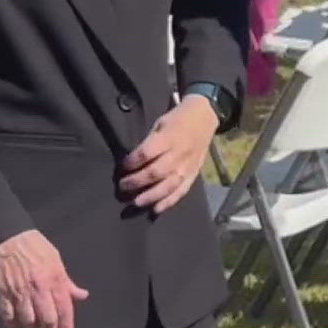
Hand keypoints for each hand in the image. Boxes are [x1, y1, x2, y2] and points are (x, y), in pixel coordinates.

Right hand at [0, 229, 88, 327]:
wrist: (7, 237)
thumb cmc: (35, 247)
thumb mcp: (56, 260)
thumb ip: (68, 281)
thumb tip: (82, 295)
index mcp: (55, 280)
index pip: (64, 309)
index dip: (66, 327)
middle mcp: (39, 289)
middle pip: (47, 320)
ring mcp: (19, 293)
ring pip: (27, 322)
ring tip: (34, 326)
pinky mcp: (1, 295)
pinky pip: (8, 318)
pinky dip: (13, 324)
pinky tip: (17, 322)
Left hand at [118, 97, 217, 212]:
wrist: (206, 117)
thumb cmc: (178, 118)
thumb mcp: (160, 123)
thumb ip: (149, 143)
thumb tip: (132, 163)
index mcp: (169, 137)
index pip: (146, 154)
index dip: (131, 162)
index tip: (121, 167)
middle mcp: (179, 154)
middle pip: (155, 173)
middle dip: (136, 182)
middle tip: (122, 187)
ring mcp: (188, 166)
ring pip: (168, 186)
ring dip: (150, 196)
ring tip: (135, 203)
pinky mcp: (194, 174)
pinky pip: (181, 191)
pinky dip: (168, 202)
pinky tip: (155, 210)